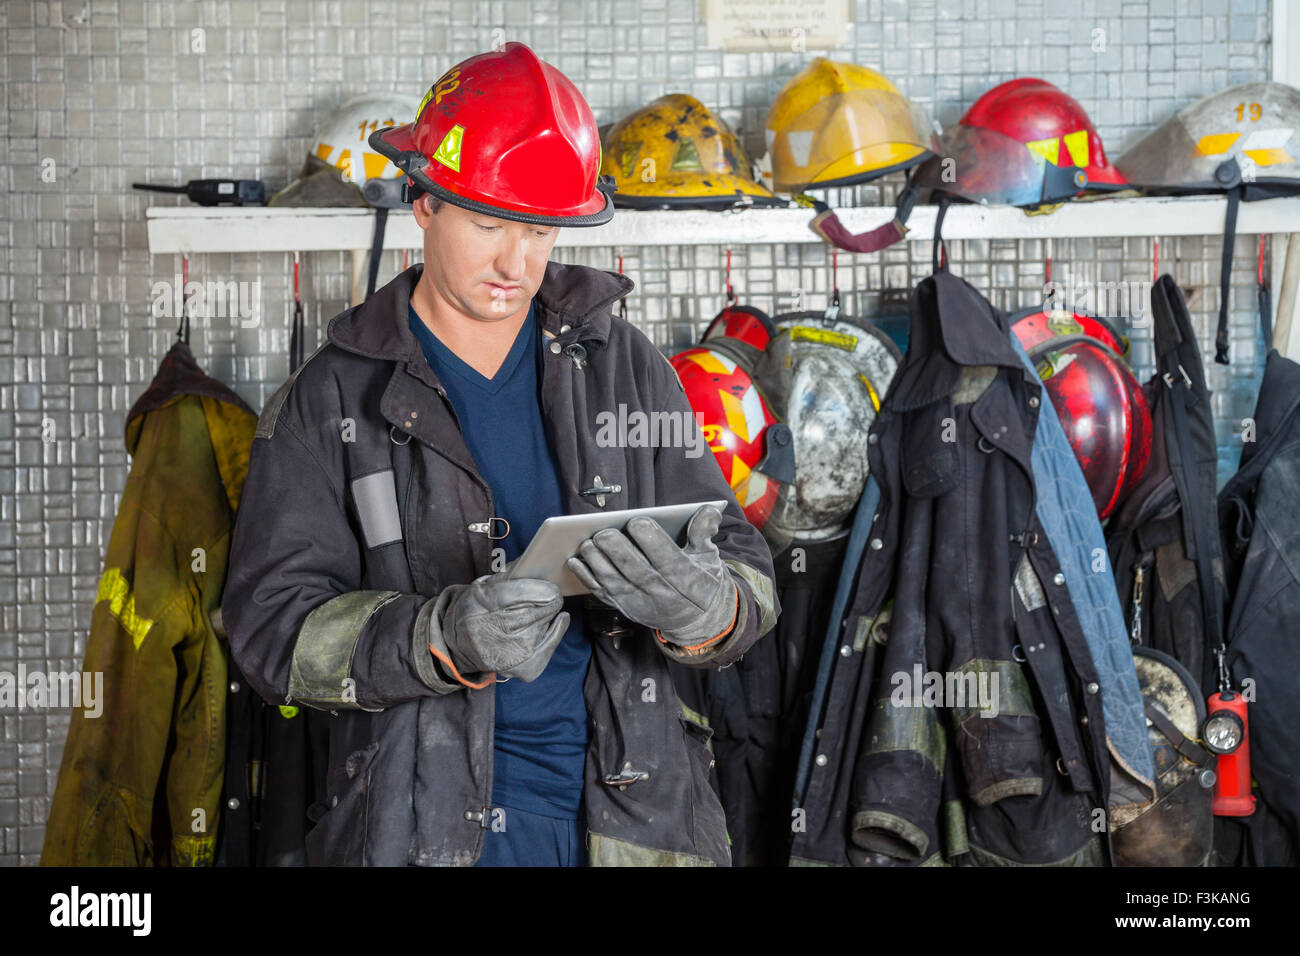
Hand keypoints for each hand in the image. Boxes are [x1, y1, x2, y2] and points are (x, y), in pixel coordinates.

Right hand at [426, 565, 568, 684]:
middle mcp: (495, 631)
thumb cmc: (475, 610)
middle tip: (551, 596)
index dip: (544, 588)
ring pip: (545, 626)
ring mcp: (509, 654)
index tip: (551, 587)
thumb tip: (538, 561)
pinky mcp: (521, 669)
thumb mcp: (483, 586)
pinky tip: (557, 622)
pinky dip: (555, 632)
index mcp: (484, 603)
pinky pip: (549, 647)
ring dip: (547, 617)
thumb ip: (510, 574)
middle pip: (540, 611)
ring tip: (541, 612)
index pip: (524, 593)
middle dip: (550, 601)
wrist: (458, 646)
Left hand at [565, 504, 737, 648]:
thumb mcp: (709, 556)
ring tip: (586, 544)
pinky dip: (587, 579)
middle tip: (603, 533)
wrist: (699, 620)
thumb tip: (708, 509)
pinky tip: (575, 562)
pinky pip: (604, 595)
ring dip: (597, 564)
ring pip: (616, 584)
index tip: (637, 521)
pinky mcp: (627, 609)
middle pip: (637, 572)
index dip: (651, 540)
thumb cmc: (701, 580)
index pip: (668, 559)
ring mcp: (642, 604)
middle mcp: (663, 594)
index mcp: (687, 578)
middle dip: (618, 551)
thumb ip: (704, 531)